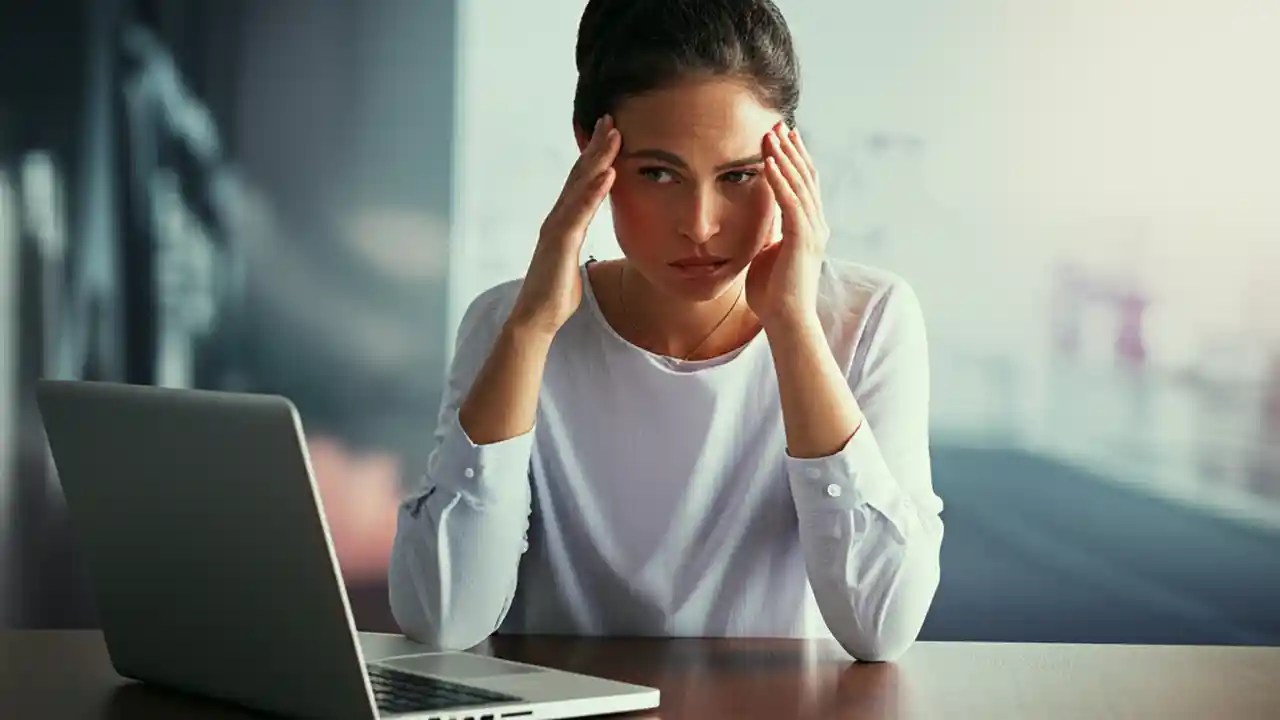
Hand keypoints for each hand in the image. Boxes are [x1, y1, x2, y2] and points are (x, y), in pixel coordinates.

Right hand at [508, 115, 620, 336]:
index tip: (609, 135)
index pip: (581, 183)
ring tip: (614, 135)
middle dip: (596, 146)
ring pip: (579, 186)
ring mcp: (557, 228)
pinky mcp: (560, 242)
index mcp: (563, 223)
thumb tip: (581, 237)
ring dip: (598, 159)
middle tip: (611, 119)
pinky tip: (608, 173)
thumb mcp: (571, 261)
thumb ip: (577, 243)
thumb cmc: (554, 294)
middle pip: (579, 175)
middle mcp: (557, 219)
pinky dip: (594, 191)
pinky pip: (580, 212)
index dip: (595, 158)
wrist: (536, 319)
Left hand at [745, 122, 829, 332]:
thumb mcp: (767, 254)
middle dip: (791, 150)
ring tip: (770, 135)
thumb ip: (769, 234)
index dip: (794, 159)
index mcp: (809, 228)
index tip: (781, 137)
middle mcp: (816, 226)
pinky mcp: (803, 240)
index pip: (804, 185)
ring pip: (800, 185)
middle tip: (778, 125)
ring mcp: (812, 232)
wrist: (786, 320)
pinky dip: (780, 181)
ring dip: (784, 158)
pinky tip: (769, 164)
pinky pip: (791, 203)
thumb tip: (762, 220)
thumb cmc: (774, 294)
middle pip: (806, 177)